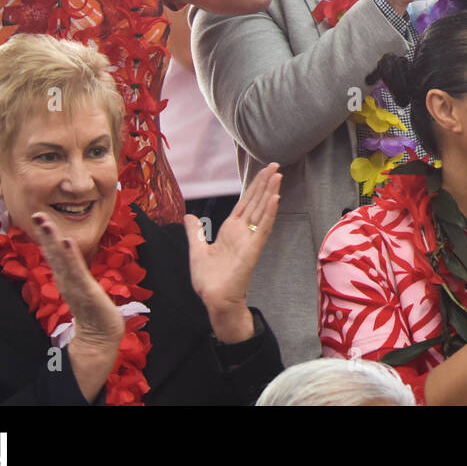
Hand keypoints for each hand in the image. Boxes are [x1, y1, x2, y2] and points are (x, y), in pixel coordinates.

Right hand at [30, 211, 123, 401]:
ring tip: (47, 224)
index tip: (40, 218)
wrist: (100, 333)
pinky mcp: (84, 289)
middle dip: (46, 233)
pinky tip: (66, 242)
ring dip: (53, 240)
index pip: (54, 252)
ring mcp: (73, 284)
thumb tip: (71, 261)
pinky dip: (70, 256)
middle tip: (36, 215)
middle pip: (53, 252)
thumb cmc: (92, 310)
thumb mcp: (81, 287)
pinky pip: (76, 270)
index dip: (47, 236)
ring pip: (61, 258)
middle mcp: (66, 278)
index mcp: (66, 276)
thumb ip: (74, 275)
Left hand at [185, 163, 281, 343]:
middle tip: (276, 166)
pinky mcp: (253, 249)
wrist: (214, 299)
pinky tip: (275, 199)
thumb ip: (195, 232)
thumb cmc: (208, 280)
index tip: (264, 173)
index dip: (254, 187)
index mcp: (230, 230)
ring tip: (278, 176)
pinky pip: (263, 228)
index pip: (245, 203)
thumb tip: (189, 216)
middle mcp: (242, 231)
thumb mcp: (197, 250)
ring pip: (261, 211)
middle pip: (256, 202)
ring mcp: (250, 239)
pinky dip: (269, 214)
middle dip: (265, 184)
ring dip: (270, 193)